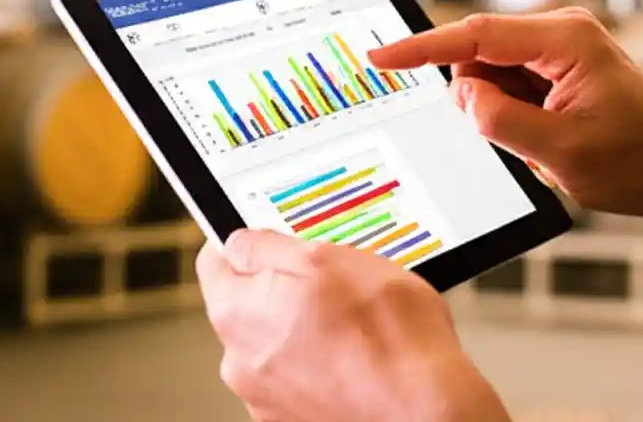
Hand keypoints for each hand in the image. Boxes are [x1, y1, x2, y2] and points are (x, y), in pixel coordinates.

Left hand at [197, 230, 508, 421]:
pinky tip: (358, 356)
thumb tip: (240, 241)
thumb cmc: (390, 338)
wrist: (427, 410)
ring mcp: (265, 395)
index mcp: (237, 312)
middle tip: (334, 280)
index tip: (271, 238)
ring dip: (305, 326)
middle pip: (248, 302)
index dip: (246, 241)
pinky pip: (298, 374)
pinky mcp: (291, 418)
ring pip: (277, 339)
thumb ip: (269, 246)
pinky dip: (320, 363)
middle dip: (285, 287)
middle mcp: (239, 360)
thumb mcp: (329, 257)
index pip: (215, 259)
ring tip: (356, 325)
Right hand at [371, 8, 642, 302]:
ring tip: (546, 144)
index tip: (380, 58)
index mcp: (565, 40)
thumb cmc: (638, 163)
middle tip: (520, 141)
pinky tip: (546, 140)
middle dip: (479, 101)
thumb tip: (462, 95)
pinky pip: (511, 88)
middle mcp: (562, 34)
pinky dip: (513, 117)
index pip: (475, 36)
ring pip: (493, 76)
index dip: (421, 48)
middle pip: (481, 57)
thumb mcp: (558, 151)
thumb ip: (497, 118)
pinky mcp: (560, 71)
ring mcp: (561, 51)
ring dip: (500, 114)